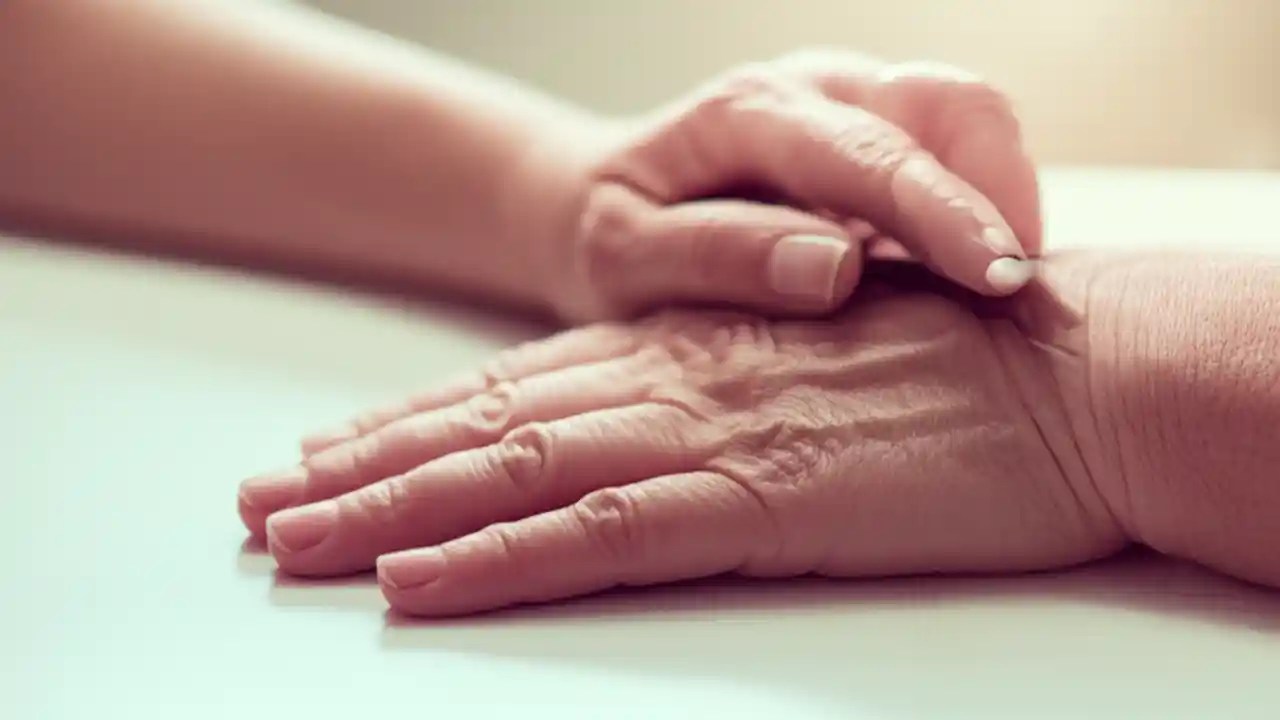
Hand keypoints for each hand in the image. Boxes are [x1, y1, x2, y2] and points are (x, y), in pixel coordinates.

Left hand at [237, 275, 1125, 616]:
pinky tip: (417, 585)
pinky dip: (493, 562)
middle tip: (267, 504)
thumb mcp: (817, 356)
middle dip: (362, 470)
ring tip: (294, 542)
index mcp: (690, 351)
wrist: (1072, 377)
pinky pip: (592, 538)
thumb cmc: (966, 367)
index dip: (413, 422)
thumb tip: (655, 410)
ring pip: (507, 477)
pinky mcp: (751, 507)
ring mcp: (705, 443)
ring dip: (389, 514)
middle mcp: (672, 386)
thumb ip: (727, 377)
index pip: (517, 387)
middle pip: (482, 429)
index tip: (333, 451)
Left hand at [528, 49, 1041, 322]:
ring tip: (999, 294)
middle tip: (1019, 293)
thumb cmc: (609, 238)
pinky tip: (971, 284)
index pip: (873, 151)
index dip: (945, 211)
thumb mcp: (628, 260)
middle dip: (1003, 192)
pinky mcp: (879, 146)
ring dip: (1002, 202)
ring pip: (971, 123)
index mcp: (752, 113)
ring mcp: (855, 111)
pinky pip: (960, 161)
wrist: (596, 206)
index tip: (998, 276)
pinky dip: (983, 214)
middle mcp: (815, 92)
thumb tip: (834, 268)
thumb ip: (719, 256)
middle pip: (953, 104)